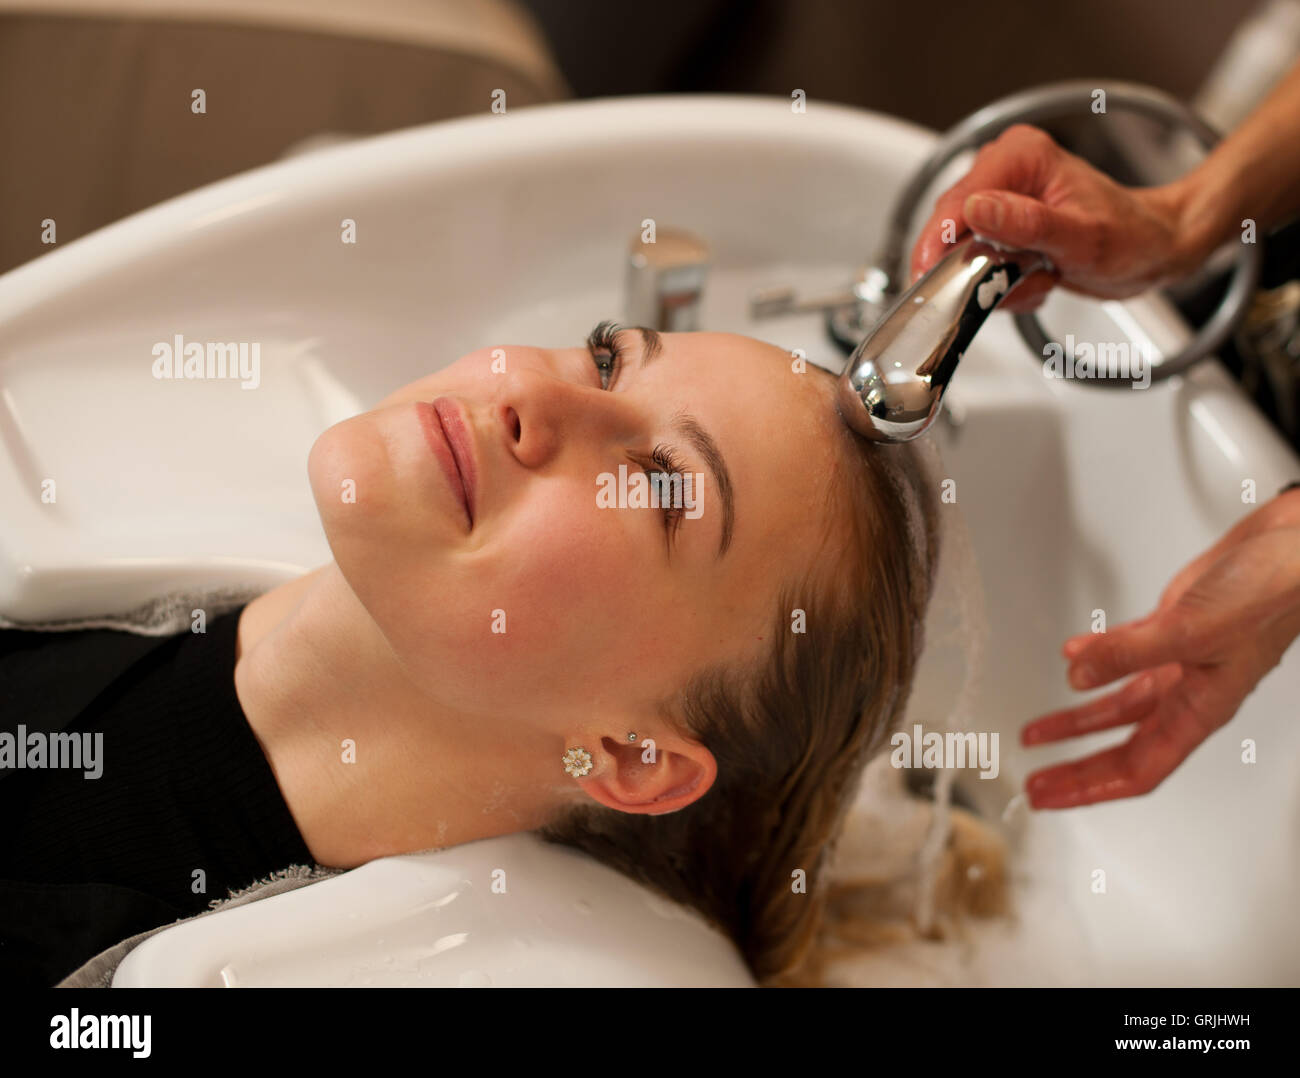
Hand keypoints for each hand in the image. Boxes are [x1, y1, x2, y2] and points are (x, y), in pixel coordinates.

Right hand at [908, 124, 1201, 313]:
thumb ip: (1027, 224)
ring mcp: (1000, 198)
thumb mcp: (1082, 237)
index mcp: (1021, 156)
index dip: (938, 241)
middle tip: (1017, 282)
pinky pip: (976, 264)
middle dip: (977, 267)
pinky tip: (1037, 277)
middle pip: (953, 227)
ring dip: (995, 279)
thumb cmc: (1131, 236)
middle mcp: (1005, 170)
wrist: (1151, 249)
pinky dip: (1002, 283)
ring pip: (962, 253)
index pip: (958, 200)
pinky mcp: (999, 224)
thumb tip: (975, 210)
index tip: (928, 274)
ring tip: (1040, 277)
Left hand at [1020, 489, 1299, 808]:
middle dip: (1076, 767)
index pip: (1138, 768)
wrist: (1294, 546)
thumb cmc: (1270, 594)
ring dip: (1075, 720)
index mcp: (1200, 709)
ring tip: (1037, 732)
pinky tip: (1071, 657)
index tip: (1050, 797)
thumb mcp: (1190, 630)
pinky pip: (1124, 654)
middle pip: (1123, 747)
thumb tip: (1077, 675)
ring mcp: (1182, 660)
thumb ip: (1126, 653)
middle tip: (1035, 782)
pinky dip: (1094, 658)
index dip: (1089, 787)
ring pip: (1118, 706)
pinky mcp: (1175, 626)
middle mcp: (1190, 692)